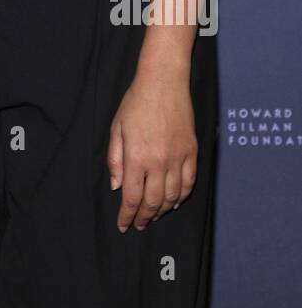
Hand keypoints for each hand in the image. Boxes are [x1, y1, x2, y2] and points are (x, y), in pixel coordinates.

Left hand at [107, 72, 197, 232]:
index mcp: (137, 157)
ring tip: (153, 215)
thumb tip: (117, 186)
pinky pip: (189, 182)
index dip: (127, 215)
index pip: (132, 197)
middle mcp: (159, 161)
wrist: (163, 82)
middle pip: (152, 201)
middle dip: (144, 217)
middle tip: (138, 224)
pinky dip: (181, 197)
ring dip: (162, 210)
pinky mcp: (192, 151)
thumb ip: (115, 159)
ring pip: (172, 196)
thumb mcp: (116, 128)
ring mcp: (178, 157)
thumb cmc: (136, 102)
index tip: (123, 225)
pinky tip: (174, 202)